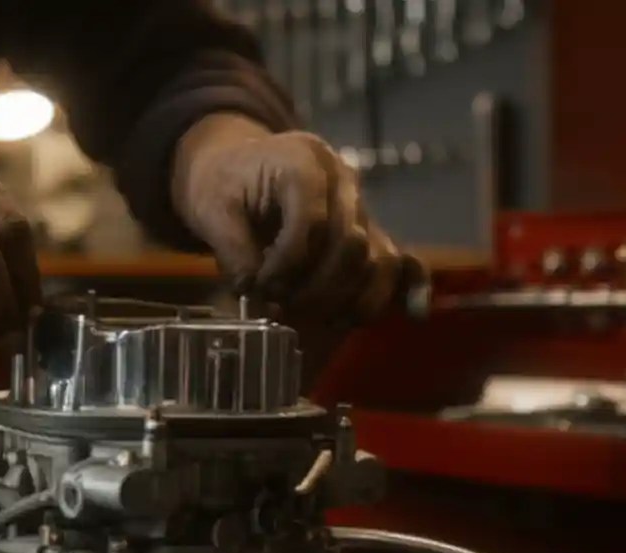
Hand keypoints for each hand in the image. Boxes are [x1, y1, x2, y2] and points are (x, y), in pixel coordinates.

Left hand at [172, 114, 420, 321]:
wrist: (238, 166)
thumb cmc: (222, 184)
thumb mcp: (211, 209)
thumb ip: (233, 249)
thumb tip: (253, 291)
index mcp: (303, 160)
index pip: (312, 222)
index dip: (287, 265)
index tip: (260, 289)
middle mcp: (342, 178)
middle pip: (351, 244)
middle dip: (316, 288)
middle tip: (280, 308)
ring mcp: (361, 204)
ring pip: (377, 258)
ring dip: (347, 298)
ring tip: (312, 318)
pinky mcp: (370, 230)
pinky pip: (399, 259)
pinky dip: (409, 286)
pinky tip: (414, 313)